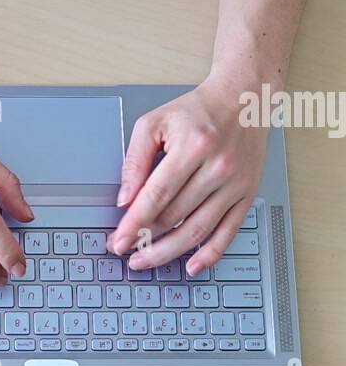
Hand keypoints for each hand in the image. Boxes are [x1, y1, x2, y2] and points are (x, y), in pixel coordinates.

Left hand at [108, 77, 269, 276]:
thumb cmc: (196, 111)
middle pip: (175, 216)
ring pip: (198, 230)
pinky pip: (229, 232)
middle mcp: (218, 168)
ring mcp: (235, 184)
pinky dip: (211, 254)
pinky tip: (192, 266)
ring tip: (146, 261)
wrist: (245, 99)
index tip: (118, 242)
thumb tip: (125, 198)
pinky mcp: (247, 194)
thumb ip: (135, 161)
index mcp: (192, 147)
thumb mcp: (154, 123)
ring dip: (169, 252)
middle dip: (145, 239)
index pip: (156, 196)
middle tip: (125, 251)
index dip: (134, 223)